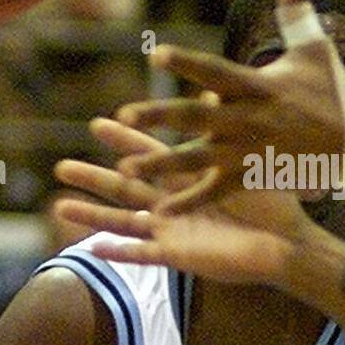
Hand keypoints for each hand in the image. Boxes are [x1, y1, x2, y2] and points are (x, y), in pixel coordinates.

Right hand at [55, 119, 311, 287]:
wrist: (286, 245)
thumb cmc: (272, 205)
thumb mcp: (247, 160)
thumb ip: (227, 128)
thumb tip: (218, 89)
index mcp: (185, 181)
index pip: (148, 155)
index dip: (124, 141)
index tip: (100, 123)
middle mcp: (170, 205)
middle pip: (123, 188)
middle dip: (92, 177)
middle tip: (60, 166)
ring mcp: (170, 232)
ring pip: (122, 222)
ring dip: (91, 214)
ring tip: (58, 206)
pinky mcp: (177, 255)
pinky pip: (142, 255)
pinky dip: (119, 252)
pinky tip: (92, 248)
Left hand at [111, 0, 344, 212]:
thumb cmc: (332, 94)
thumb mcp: (316, 50)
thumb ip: (296, 14)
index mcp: (256, 87)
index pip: (215, 71)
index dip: (186, 63)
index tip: (156, 53)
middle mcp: (246, 120)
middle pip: (195, 117)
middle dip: (159, 115)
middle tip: (124, 114)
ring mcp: (245, 152)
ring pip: (196, 159)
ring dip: (160, 164)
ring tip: (126, 167)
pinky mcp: (249, 178)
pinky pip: (212, 194)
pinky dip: (187, 204)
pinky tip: (157, 213)